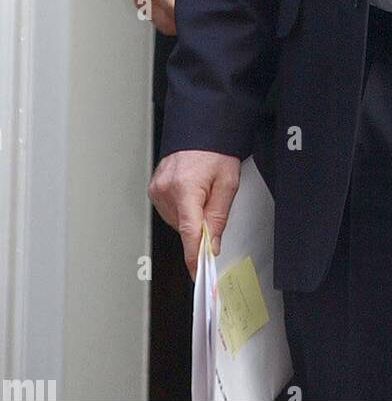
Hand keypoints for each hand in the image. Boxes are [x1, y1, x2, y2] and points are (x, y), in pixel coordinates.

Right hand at [149, 149, 239, 278]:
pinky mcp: (153, 187)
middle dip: (200, 224)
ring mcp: (156, 188)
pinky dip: (182, 207)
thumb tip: (211, 245)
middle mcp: (165, 189)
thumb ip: (218, 217)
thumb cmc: (216, 149)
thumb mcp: (227, 182)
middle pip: (183, 227)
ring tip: (202, 189)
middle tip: (213, 200)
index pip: (188, 232)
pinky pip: (169, 209)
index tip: (197, 274)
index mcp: (185, 188)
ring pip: (176, 221)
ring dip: (190, 215)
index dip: (193, 256)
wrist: (202, 126)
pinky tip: (191, 190)